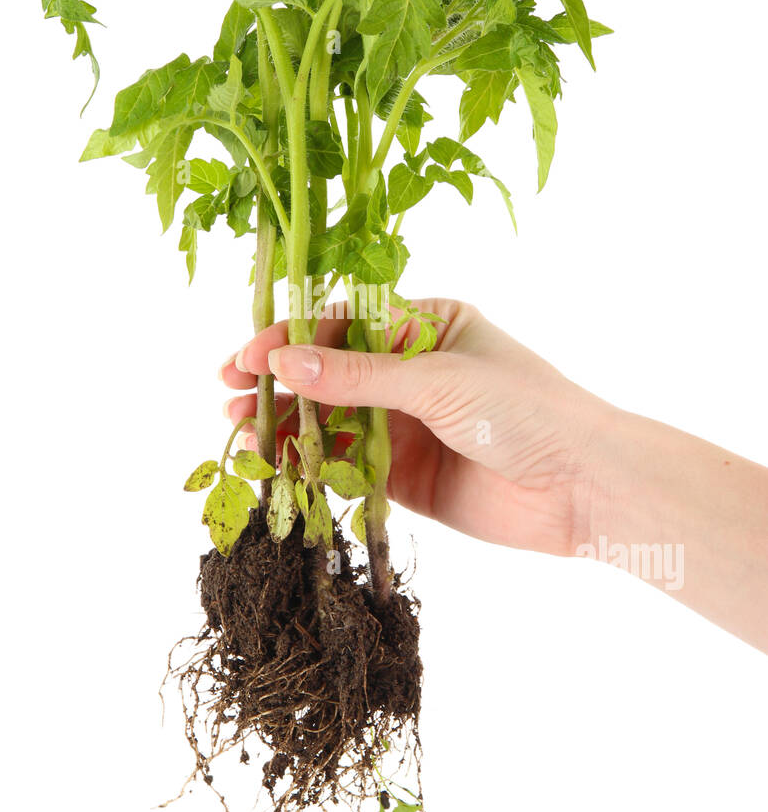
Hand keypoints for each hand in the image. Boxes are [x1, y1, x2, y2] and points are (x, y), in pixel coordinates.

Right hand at [220, 299, 605, 555]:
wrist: (582, 487)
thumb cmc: (524, 409)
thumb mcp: (436, 381)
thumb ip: (356, 379)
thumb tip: (282, 365)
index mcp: (427, 325)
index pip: (343, 323)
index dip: (292, 339)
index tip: (247, 357)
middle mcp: (413, 371)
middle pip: (330, 373)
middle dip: (280, 383)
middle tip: (228, 392)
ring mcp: (408, 425)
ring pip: (332, 422)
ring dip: (288, 426)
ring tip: (241, 433)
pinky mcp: (407, 478)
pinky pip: (348, 469)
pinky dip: (313, 468)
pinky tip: (278, 467)